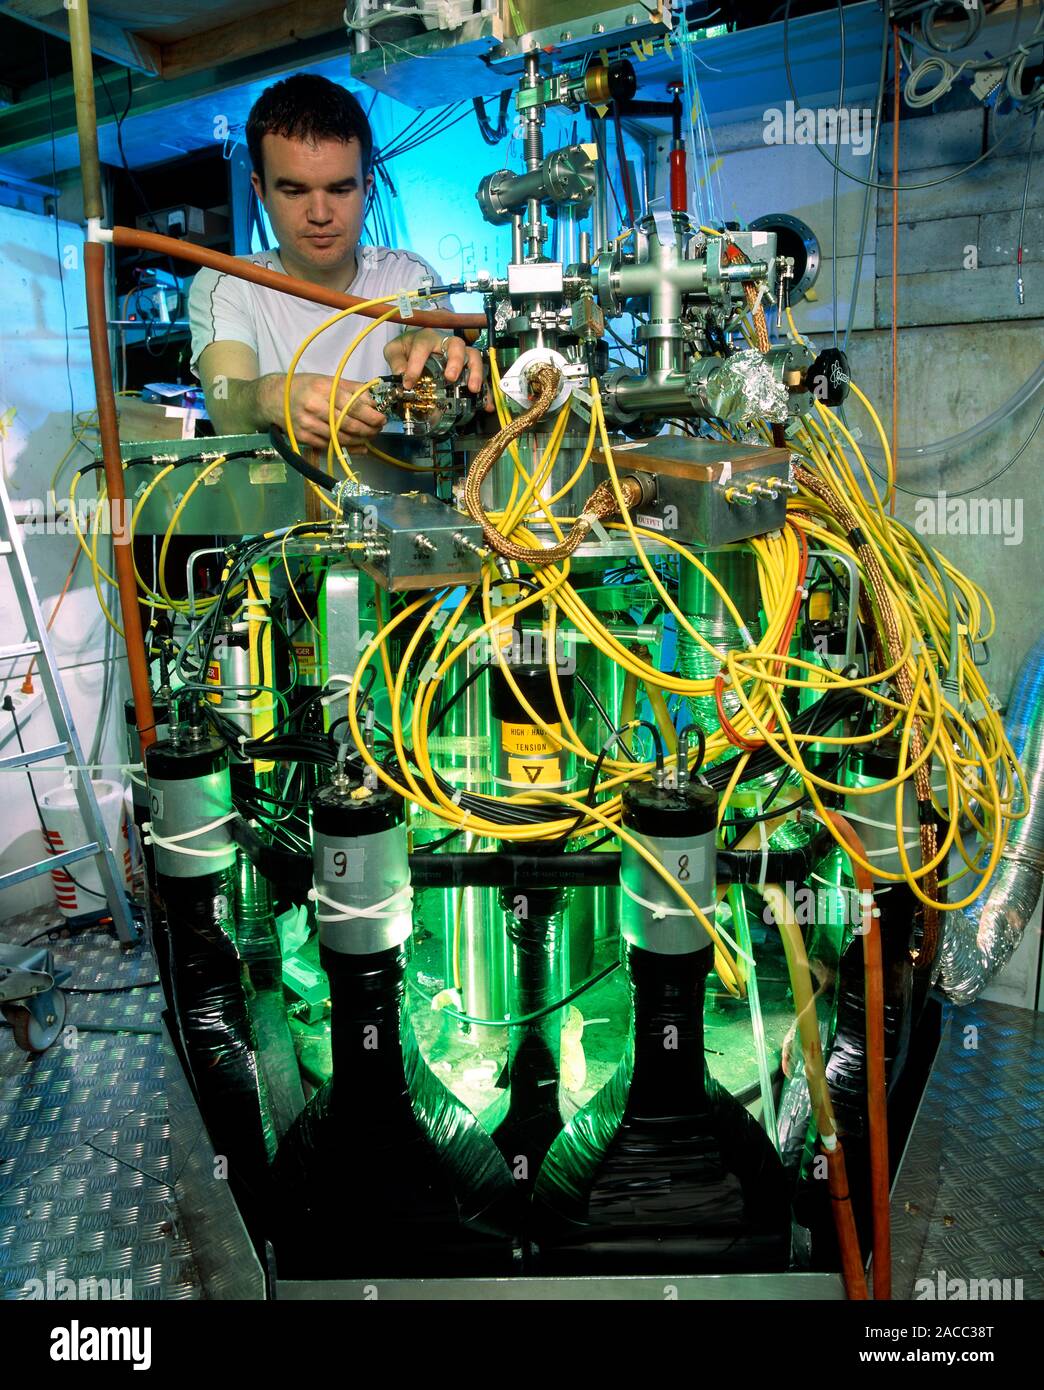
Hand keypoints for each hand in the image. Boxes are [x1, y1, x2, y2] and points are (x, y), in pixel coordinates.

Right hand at [269, 372, 386, 448]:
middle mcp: (314, 407)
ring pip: (340, 438)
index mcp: (321, 389)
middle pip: (348, 424)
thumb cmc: (303, 387)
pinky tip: (359, 446)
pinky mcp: (304, 438)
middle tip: (378, 429)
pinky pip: (330, 446)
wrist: (273, 399)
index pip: (352, 405)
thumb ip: (350, 389)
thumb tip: (372, 401)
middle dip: (368, 429)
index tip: (381, 418)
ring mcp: (307, 425)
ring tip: (370, 436)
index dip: (370, 415)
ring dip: (359, 440)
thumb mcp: (326, 380)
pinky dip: (347, 448)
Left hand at [384, 328, 489, 404]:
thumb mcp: (395, 351)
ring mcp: (459, 354)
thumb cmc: (406, 348)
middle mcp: (445, 343)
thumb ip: (396, 360)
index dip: (415, 365)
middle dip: (455, 361)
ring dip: (475, 372)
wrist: (415, 346)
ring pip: (473, 356)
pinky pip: (479, 375)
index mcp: (426, 338)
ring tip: (473, 389)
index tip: (409, 383)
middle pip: (456, 345)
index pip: (422, 347)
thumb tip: (401, 375)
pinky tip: (487, 404)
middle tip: (450, 378)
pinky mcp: (466, 367)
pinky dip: (485, 390)